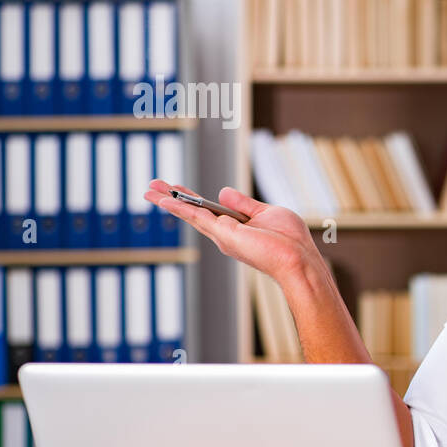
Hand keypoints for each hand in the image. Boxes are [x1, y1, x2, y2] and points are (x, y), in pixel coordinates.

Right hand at [144, 180, 318, 283]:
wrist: (297, 258)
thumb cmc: (289, 240)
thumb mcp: (266, 212)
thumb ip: (242, 204)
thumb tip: (222, 192)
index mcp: (236, 228)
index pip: (209, 211)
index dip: (192, 199)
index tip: (177, 188)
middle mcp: (225, 234)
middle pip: (194, 213)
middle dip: (173, 199)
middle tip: (151, 188)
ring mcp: (222, 235)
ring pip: (190, 214)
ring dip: (169, 201)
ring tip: (149, 190)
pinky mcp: (223, 234)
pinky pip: (197, 217)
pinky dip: (179, 207)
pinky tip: (164, 200)